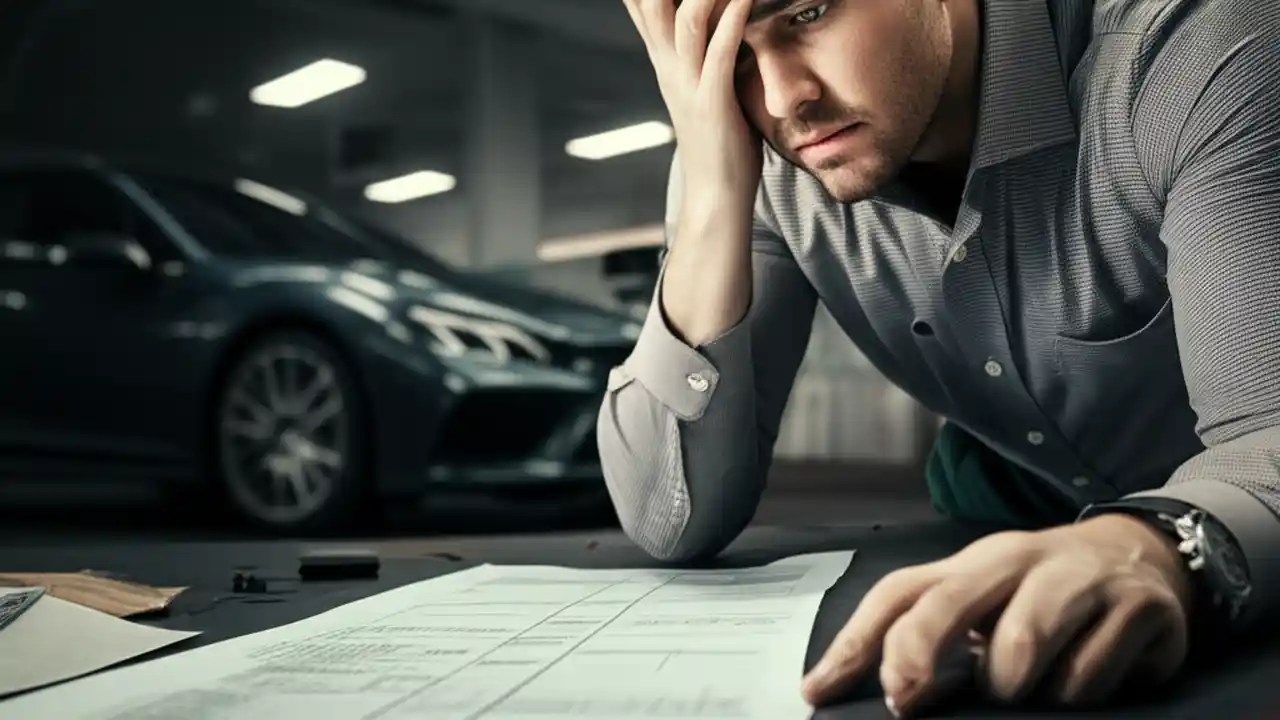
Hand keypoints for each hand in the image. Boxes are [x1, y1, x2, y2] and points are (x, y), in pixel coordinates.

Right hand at [621, 0, 762, 204]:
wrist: (715, 194)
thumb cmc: (720, 139)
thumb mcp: (709, 83)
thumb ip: (709, 49)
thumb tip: (721, 19)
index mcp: (665, 59)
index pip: (642, 4)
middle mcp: (668, 65)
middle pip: (651, 3)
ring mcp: (687, 83)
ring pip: (685, 19)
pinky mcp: (712, 101)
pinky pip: (720, 51)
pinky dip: (732, 19)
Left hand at [801, 516, 1194, 715]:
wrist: (1145, 553)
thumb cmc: (1045, 590)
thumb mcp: (990, 600)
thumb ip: (943, 636)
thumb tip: (897, 693)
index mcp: (973, 560)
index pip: (900, 592)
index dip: (853, 641)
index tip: (819, 689)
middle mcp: (1019, 559)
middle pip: (949, 602)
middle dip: (916, 654)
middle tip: (906, 701)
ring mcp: (1079, 579)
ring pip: (1021, 647)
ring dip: (1012, 686)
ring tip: (1024, 689)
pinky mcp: (1136, 608)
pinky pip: (1087, 674)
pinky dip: (1076, 692)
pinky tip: (1083, 680)